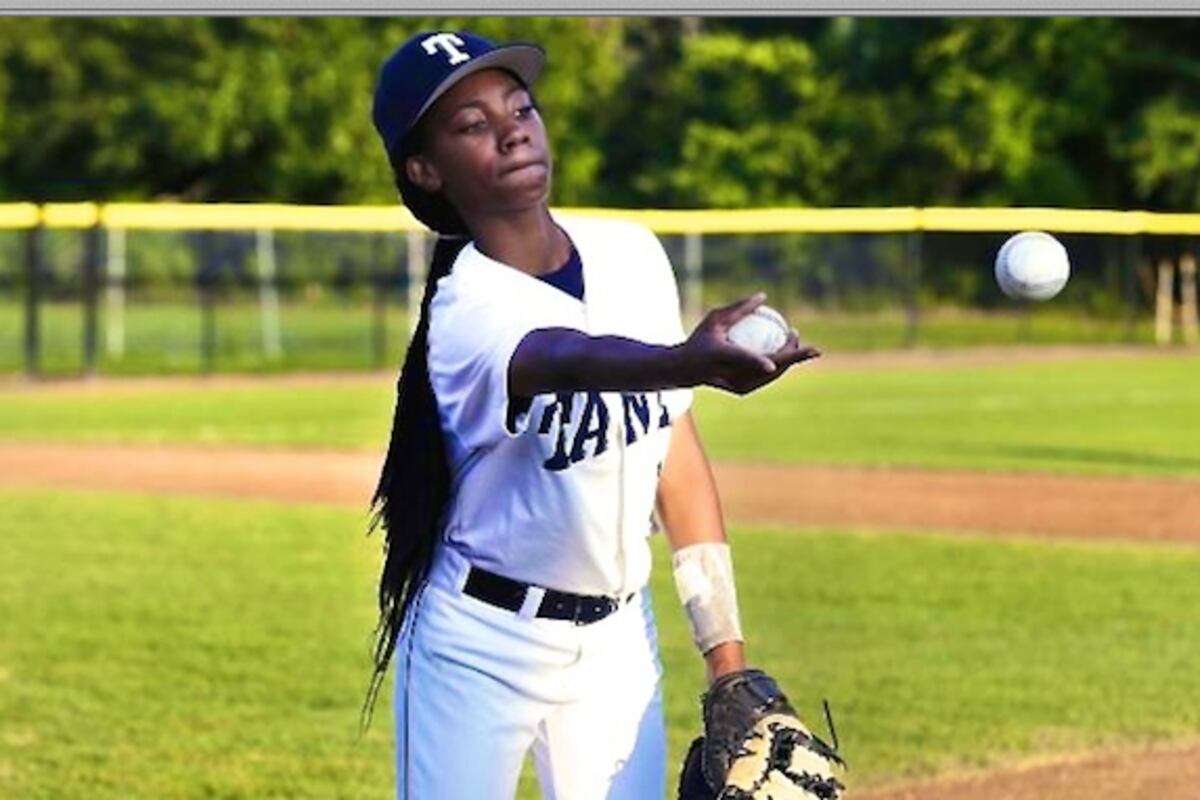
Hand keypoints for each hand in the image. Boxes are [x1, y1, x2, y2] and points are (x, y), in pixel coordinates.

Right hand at [679, 293, 820, 394]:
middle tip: (806, 343)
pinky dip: (779, 363)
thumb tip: (763, 296)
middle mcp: (731, 375)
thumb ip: (738, 308)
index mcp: (721, 357)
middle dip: (793, 358)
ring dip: (789, 359)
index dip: (757, 362)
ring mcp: (738, 386)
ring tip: (794, 339)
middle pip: (767, 369)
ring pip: (772, 374)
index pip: (741, 358)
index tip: (771, 365)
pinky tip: (786, 350)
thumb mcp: (714, 318)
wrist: (687, 370)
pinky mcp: (743, 390)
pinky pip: (767, 376)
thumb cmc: (700, 340)